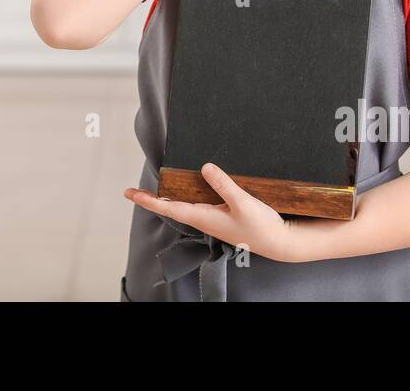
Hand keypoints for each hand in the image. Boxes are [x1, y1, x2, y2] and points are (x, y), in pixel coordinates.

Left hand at [124, 162, 299, 262]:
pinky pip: (199, 203)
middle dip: (154, 198)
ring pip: (185, 205)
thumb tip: (205, 167)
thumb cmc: (260, 226)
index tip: (130, 194)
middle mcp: (204, 219)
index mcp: (203, 218)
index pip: (169, 208)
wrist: (279, 242)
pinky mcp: (222, 216)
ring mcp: (212, 218)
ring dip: (169, 197)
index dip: (148, 200)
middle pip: (172, 207)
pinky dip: (188, 195)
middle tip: (134, 190)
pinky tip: (190, 187)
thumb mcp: (242, 203)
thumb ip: (224, 185)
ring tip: (155, 188)